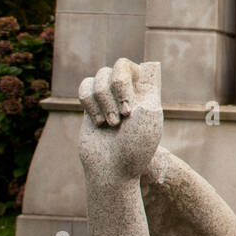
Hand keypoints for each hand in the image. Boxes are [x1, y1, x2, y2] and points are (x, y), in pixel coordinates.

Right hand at [78, 59, 162, 183]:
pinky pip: (85, 86)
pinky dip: (89, 102)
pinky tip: (97, 122)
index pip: (141, 66)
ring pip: (100, 75)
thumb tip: (144, 70)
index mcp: (148, 93)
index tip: (130, 105)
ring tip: (110, 124)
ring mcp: (110, 97)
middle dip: (117, 89)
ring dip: (103, 99)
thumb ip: (147, 89)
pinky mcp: (91, 105)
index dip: (130, 78)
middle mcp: (129, 92)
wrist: (111, 170)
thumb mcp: (150, 117)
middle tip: (124, 116)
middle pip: (119, 66)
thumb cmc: (134, 148)